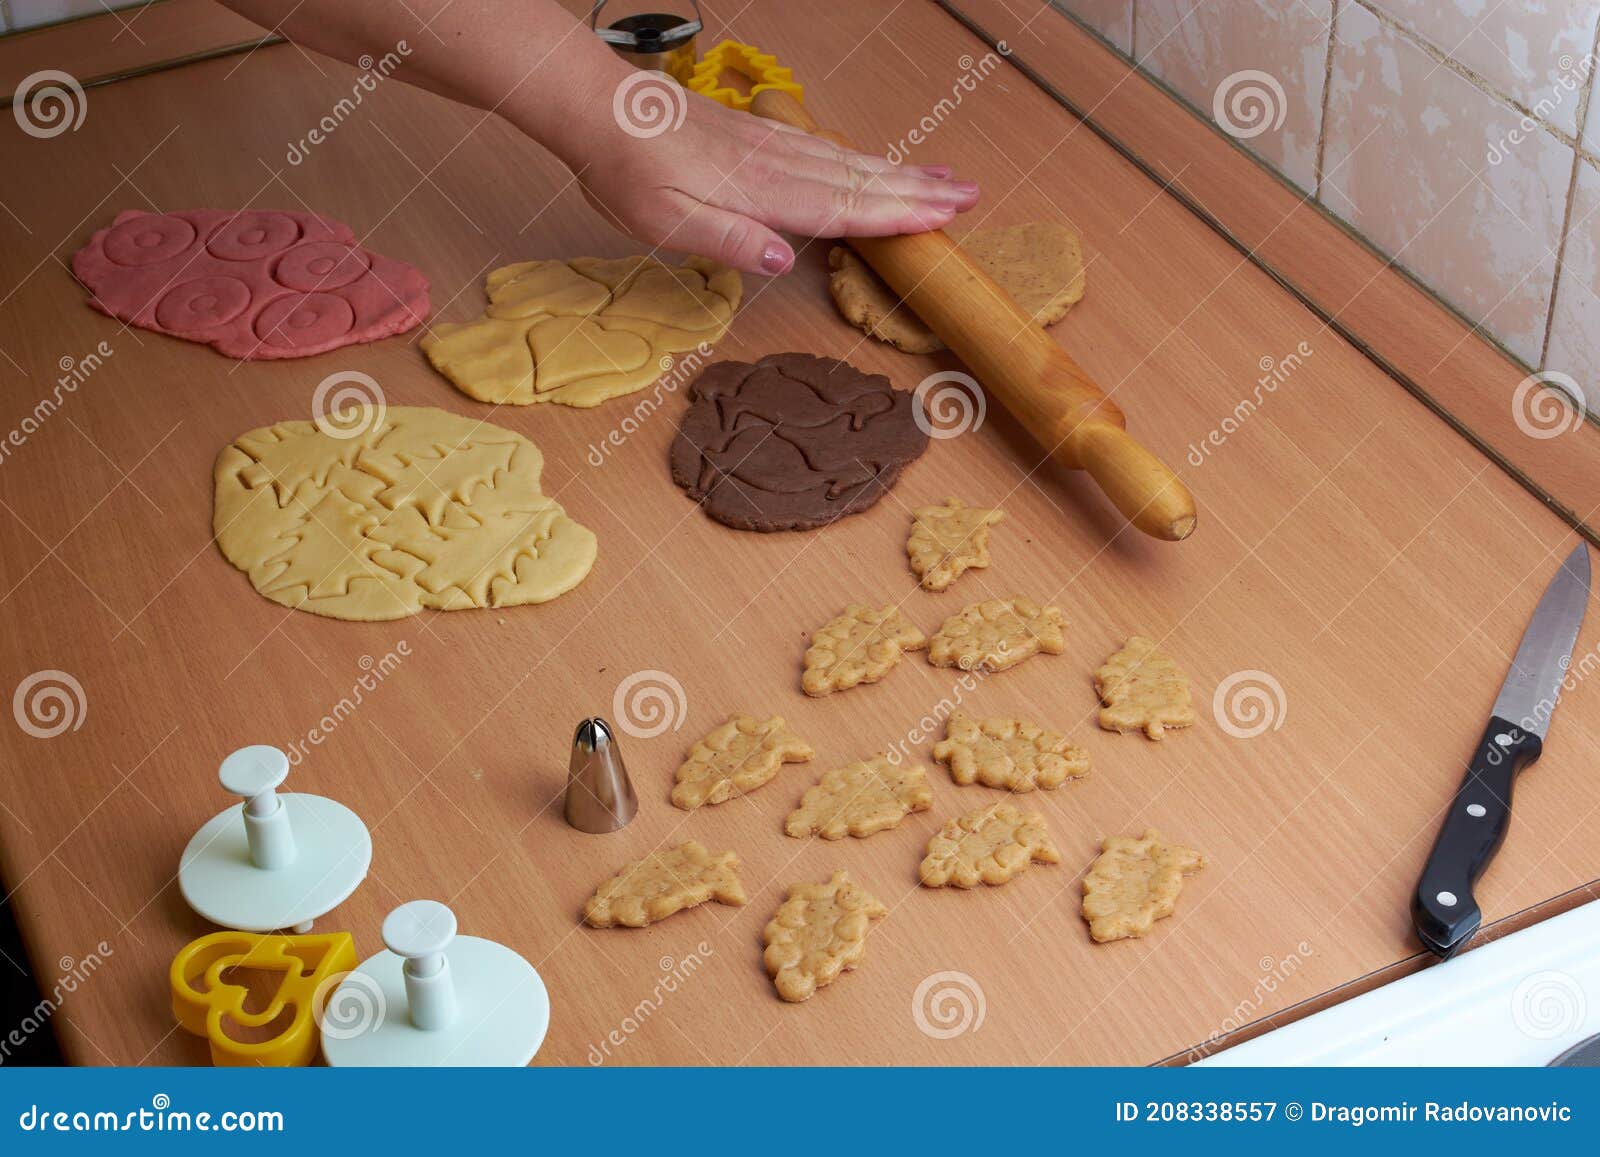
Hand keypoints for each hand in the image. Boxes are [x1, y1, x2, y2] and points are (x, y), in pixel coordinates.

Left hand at [544, 90, 979, 274]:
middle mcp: (776, 164)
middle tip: (971, 194)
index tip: (943, 218)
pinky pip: (826, 150)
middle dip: (919, 190)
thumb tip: (781, 260)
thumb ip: (727, 240)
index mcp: (761, 191)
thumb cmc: (626, 173)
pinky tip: (876, 161)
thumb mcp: (665, 224)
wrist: (600, 111)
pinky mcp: (758, 137)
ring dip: (902, 171)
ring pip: (850, 161)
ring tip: (945, 176)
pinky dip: (863, 157)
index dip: (896, 216)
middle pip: (862, 179)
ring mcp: (770, 146)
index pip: (843, 208)